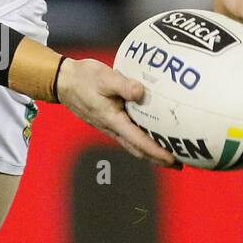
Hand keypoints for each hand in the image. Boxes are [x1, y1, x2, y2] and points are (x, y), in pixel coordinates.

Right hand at [56, 57, 179, 166]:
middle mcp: (112, 128)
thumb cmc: (84, 79)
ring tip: (169, 156)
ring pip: (133, 145)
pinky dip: (142, 142)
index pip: (138, 141)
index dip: (156, 152)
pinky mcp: (109, 122)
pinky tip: (151, 136)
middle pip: (138, 150)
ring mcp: (110, 127)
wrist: (63, 82)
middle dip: (157, 159)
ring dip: (151, 153)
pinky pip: (129, 137)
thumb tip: (141, 92)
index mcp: (112, 120)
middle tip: (179, 165)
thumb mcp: (104, 77)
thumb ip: (123, 85)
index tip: (172, 159)